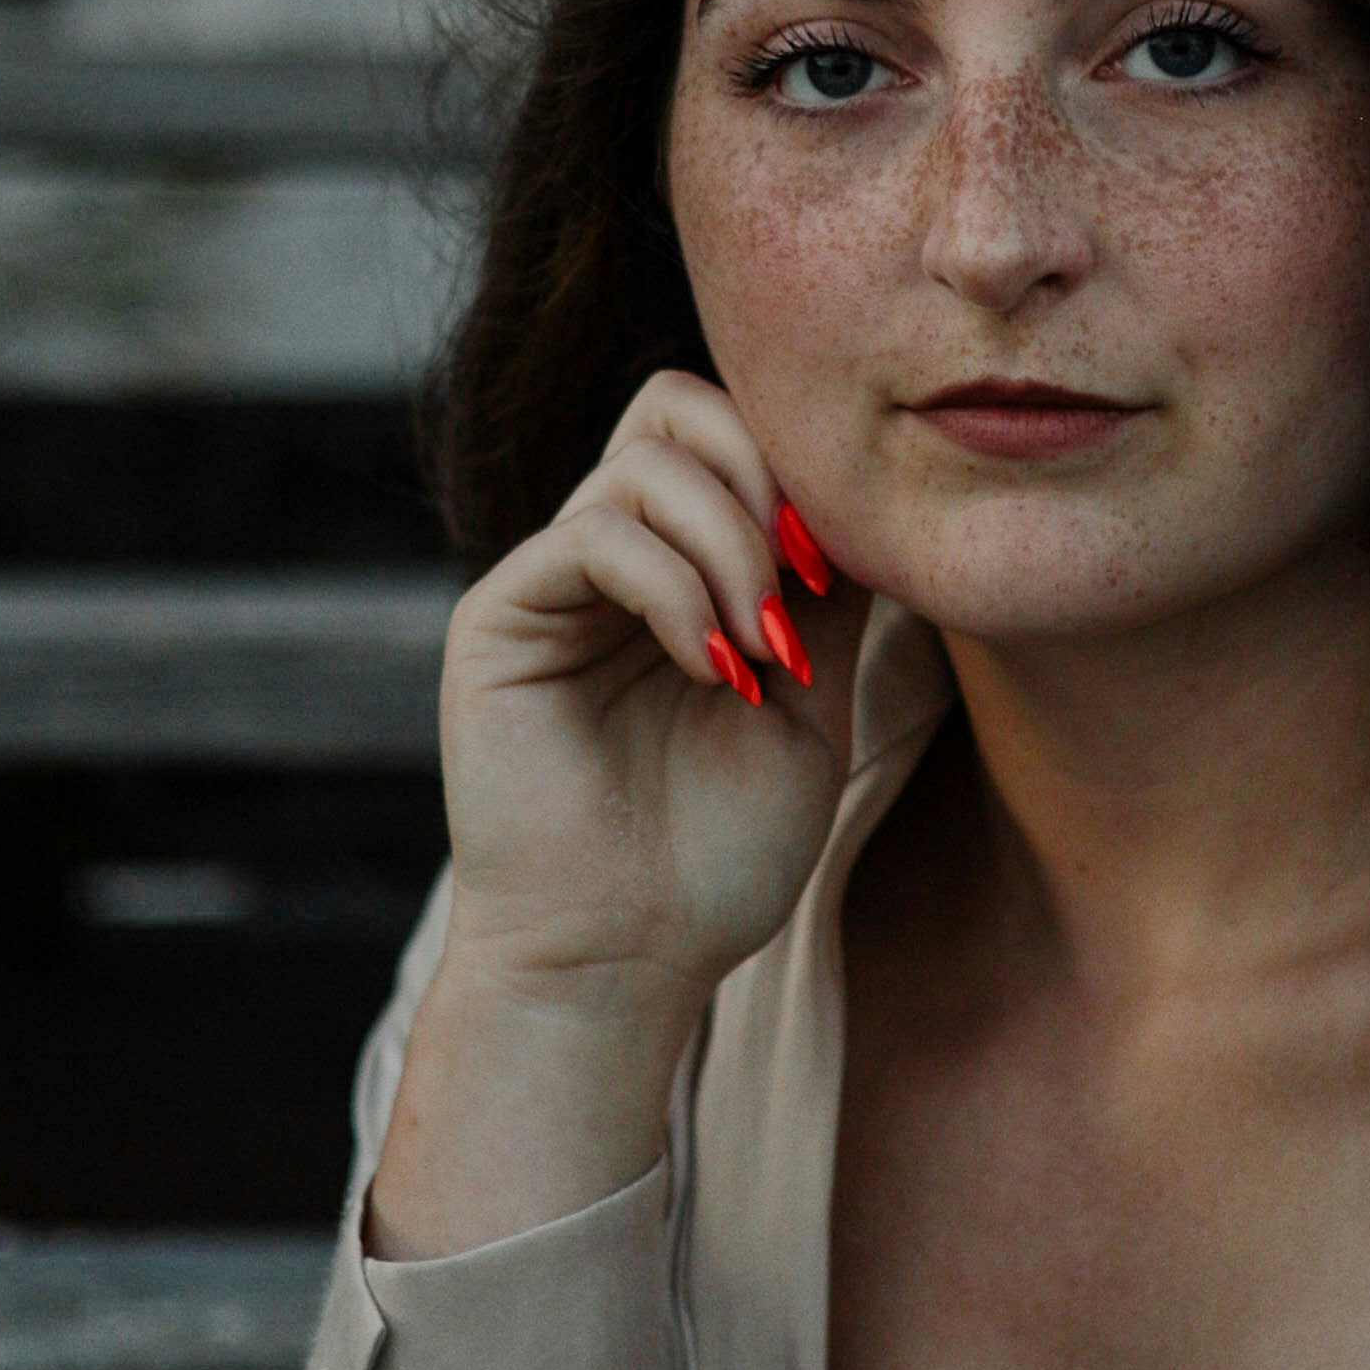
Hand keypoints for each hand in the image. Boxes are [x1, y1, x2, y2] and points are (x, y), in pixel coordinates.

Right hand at [373, 383, 863, 1252]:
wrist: (624, 963)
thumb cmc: (712, 859)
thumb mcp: (811, 705)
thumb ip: (828, 597)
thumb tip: (868, 499)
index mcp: (677, 569)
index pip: (731, 435)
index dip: (801, 473)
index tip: (848, 571)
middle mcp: (608, 558)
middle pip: (679, 406)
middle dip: (766, 476)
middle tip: (803, 587)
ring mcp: (550, 582)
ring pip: (645, 459)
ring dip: (732, 545)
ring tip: (759, 654)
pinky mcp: (500, 618)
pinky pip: (593, 535)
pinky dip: (673, 586)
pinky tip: (710, 668)